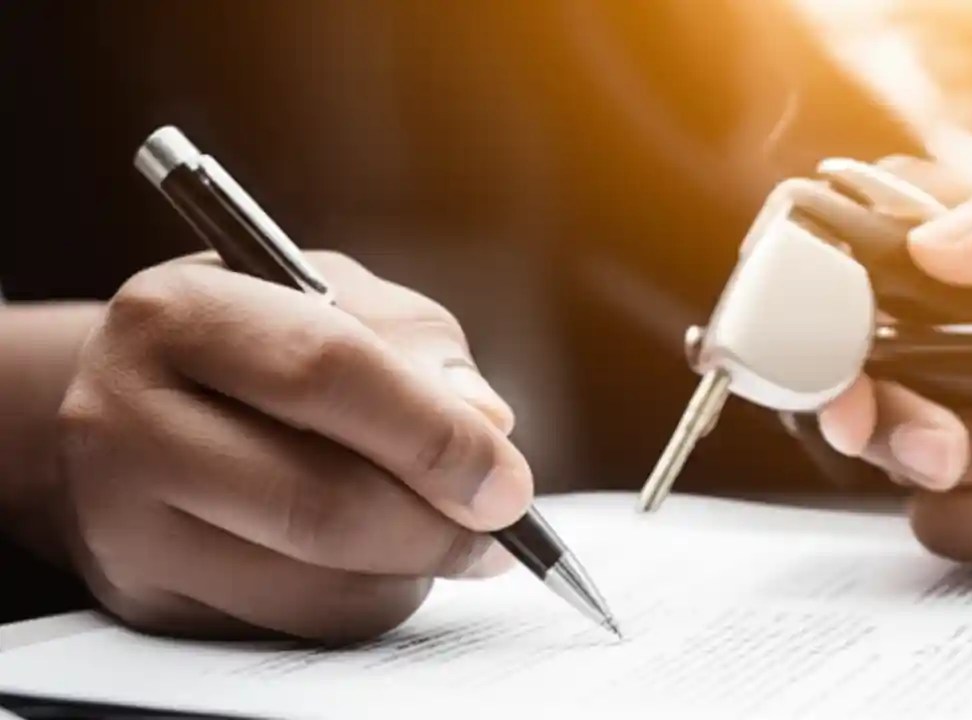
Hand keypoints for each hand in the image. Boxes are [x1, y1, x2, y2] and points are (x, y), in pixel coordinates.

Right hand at [57, 252, 530, 641]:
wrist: (137, 404)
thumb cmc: (260, 340)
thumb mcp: (338, 296)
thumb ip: (417, 345)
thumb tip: (487, 427)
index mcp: (175, 314)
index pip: (325, 373)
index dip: (434, 434)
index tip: (510, 480)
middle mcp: (123, 419)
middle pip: (316, 501)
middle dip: (436, 525)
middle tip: (503, 528)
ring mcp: (123, 523)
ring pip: (312, 584)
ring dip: (410, 571)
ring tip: (446, 535)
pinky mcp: (144, 600)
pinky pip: (293, 626)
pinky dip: (367, 601)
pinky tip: (383, 560)